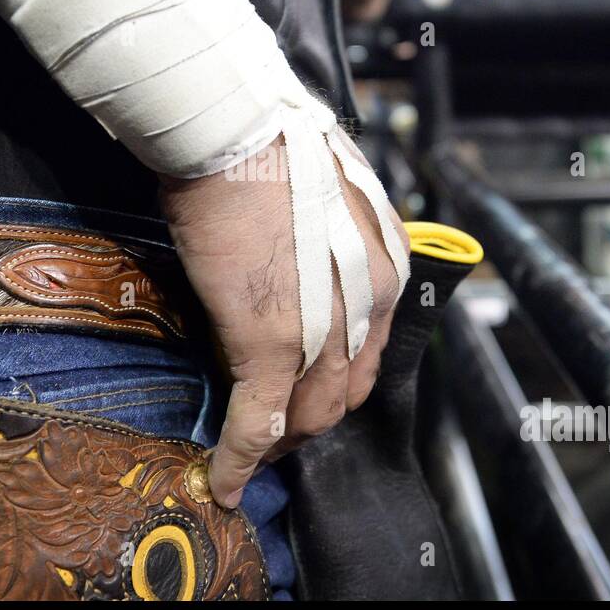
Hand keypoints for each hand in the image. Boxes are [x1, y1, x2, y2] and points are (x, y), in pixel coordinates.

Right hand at [159, 134, 407, 507]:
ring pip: (312, 414)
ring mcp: (324, 330)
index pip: (370, 349)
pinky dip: (241, 458)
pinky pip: (259, 421)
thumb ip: (327, 243)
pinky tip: (223, 481)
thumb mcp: (325, 196)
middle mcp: (370, 304)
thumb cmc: (268, 143)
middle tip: (279, 431)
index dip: (337, 378)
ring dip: (282, 442)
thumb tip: (296, 260)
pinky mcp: (271, 344)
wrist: (236, 128)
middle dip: (313, 419)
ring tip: (254, 454)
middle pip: (347, 391)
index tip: (306, 390)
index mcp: (386, 266)